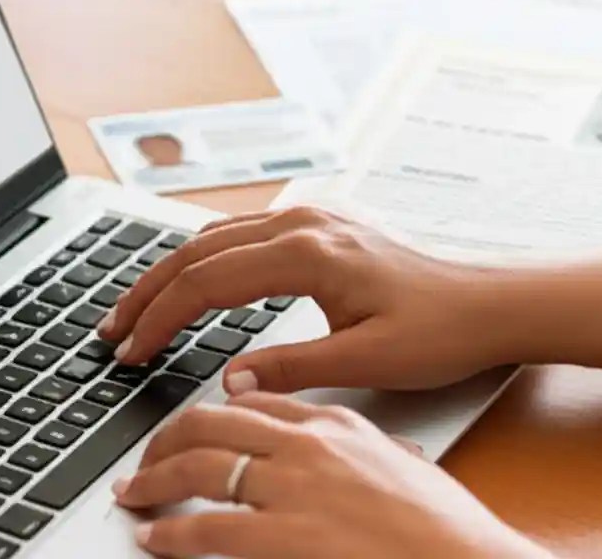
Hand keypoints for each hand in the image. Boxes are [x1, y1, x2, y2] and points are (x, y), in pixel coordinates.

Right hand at [99, 207, 510, 391]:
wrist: (488, 304)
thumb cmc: (440, 330)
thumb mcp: (365, 362)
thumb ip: (291, 368)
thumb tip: (230, 381)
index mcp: (308, 253)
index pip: (207, 282)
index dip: (162, 319)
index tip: (133, 351)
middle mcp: (302, 224)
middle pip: (197, 251)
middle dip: (148, 293)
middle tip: (113, 331)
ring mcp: (309, 219)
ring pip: (212, 237)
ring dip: (169, 273)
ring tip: (136, 310)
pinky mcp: (316, 227)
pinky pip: (238, 234)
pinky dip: (201, 260)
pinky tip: (188, 281)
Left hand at [114, 393, 549, 558]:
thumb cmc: (447, 530)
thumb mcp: (404, 467)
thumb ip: (366, 449)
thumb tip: (353, 450)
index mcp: (336, 424)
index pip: (252, 403)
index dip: (207, 415)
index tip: (188, 431)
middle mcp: (309, 446)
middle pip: (212, 423)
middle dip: (166, 439)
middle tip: (146, 459)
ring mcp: (295, 490)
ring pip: (200, 465)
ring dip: (154, 479)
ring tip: (134, 493)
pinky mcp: (286, 537)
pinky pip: (208, 526)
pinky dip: (172, 530)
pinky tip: (155, 536)